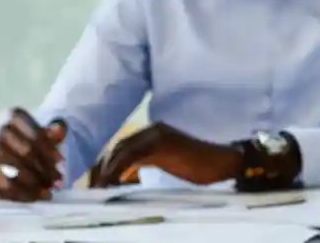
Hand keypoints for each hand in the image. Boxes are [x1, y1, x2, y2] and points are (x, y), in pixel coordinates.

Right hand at [0, 107, 66, 200]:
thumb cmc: (23, 139)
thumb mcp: (38, 131)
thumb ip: (51, 132)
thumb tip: (60, 129)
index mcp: (12, 115)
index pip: (35, 134)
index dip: (49, 149)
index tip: (61, 160)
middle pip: (27, 152)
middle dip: (45, 169)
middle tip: (59, 181)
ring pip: (16, 169)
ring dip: (36, 183)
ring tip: (49, 192)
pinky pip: (5, 186)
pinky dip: (23, 193)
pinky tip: (36, 197)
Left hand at [90, 122, 242, 187]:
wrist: (225, 164)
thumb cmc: (202, 168)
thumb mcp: (169, 164)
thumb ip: (148, 164)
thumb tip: (125, 179)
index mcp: (154, 132)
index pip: (122, 147)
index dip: (107, 164)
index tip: (97, 183)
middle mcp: (152, 130)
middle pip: (118, 147)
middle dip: (102, 168)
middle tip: (93, 188)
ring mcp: (157, 136)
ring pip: (122, 151)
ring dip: (107, 171)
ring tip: (99, 190)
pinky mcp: (161, 146)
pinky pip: (131, 157)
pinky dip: (118, 171)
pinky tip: (112, 184)